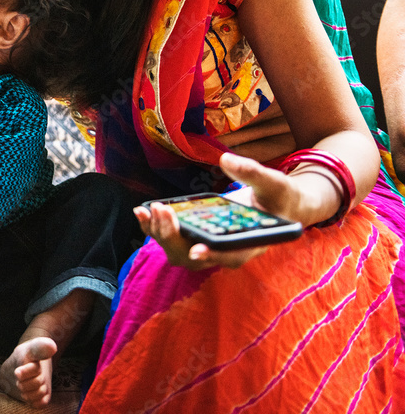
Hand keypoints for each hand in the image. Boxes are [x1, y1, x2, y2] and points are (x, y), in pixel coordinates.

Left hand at [134, 152, 303, 270]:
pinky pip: (171, 238)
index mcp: (250, 244)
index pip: (230, 256)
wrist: (274, 204)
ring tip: (147, 210)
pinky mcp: (195, 236)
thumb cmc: (276, 196)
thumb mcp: (273, 182)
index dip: (213, 254)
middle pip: (194, 257)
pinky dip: (154, 227)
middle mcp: (225, 251)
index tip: (196, 248)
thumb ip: (252, 172)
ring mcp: (208, 245)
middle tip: (164, 211)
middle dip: (175, 237)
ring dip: (160, 233)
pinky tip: (141, 210)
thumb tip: (226, 160)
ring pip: (178, 251)